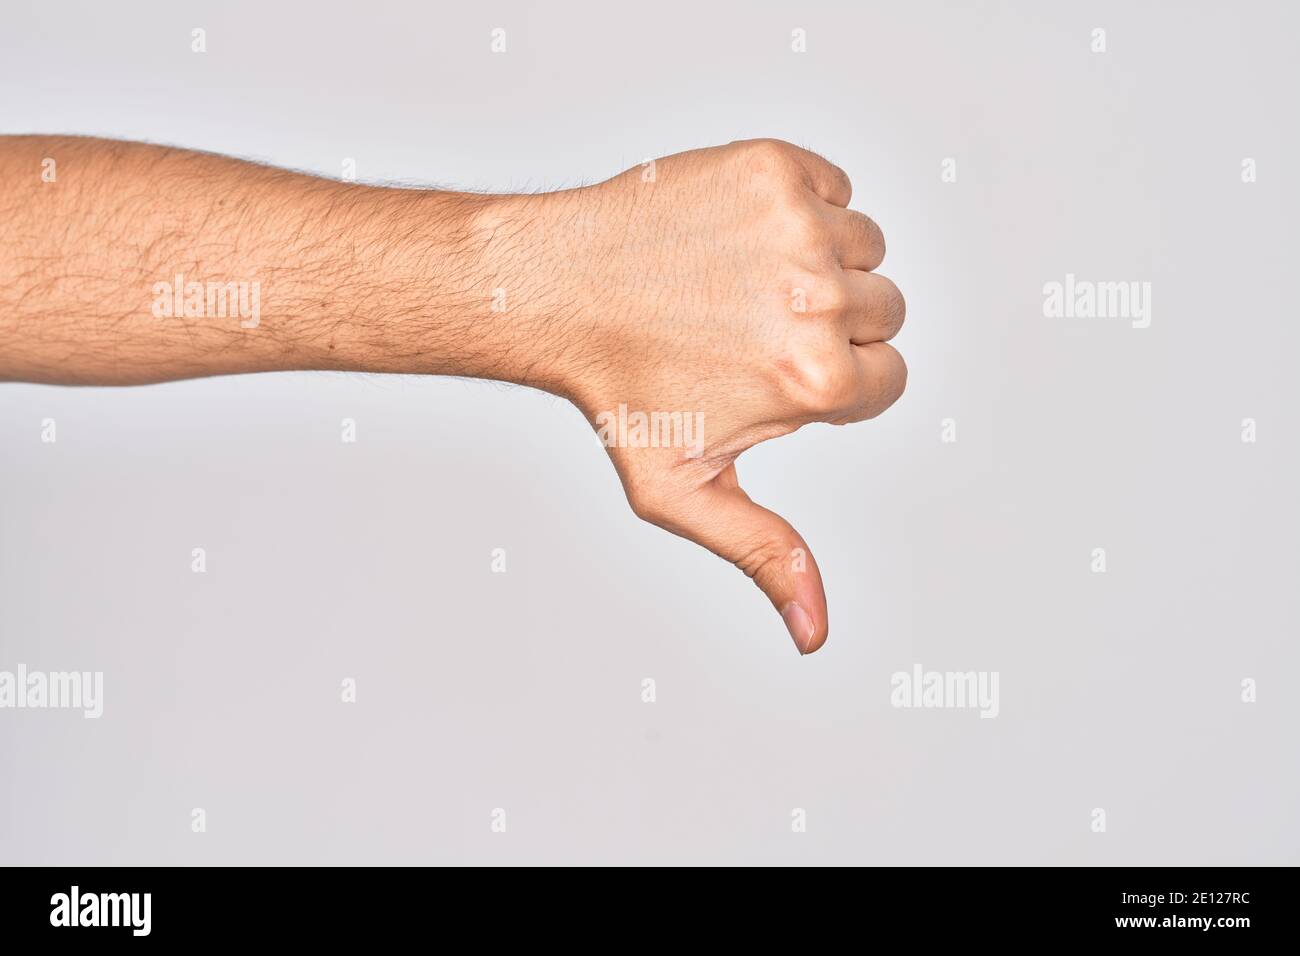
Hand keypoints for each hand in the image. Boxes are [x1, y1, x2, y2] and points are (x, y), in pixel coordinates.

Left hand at [477, 139, 906, 652]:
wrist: (554, 291)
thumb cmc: (617, 392)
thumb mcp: (685, 491)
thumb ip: (763, 553)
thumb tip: (816, 632)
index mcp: (816, 380)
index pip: (888, 381)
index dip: (832, 383)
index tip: (767, 372)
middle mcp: (818, 297)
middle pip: (884, 311)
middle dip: (829, 325)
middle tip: (743, 328)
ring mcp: (798, 224)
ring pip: (864, 248)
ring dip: (817, 266)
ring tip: (738, 284)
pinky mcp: (777, 164)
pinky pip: (836, 188)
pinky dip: (802, 208)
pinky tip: (736, 240)